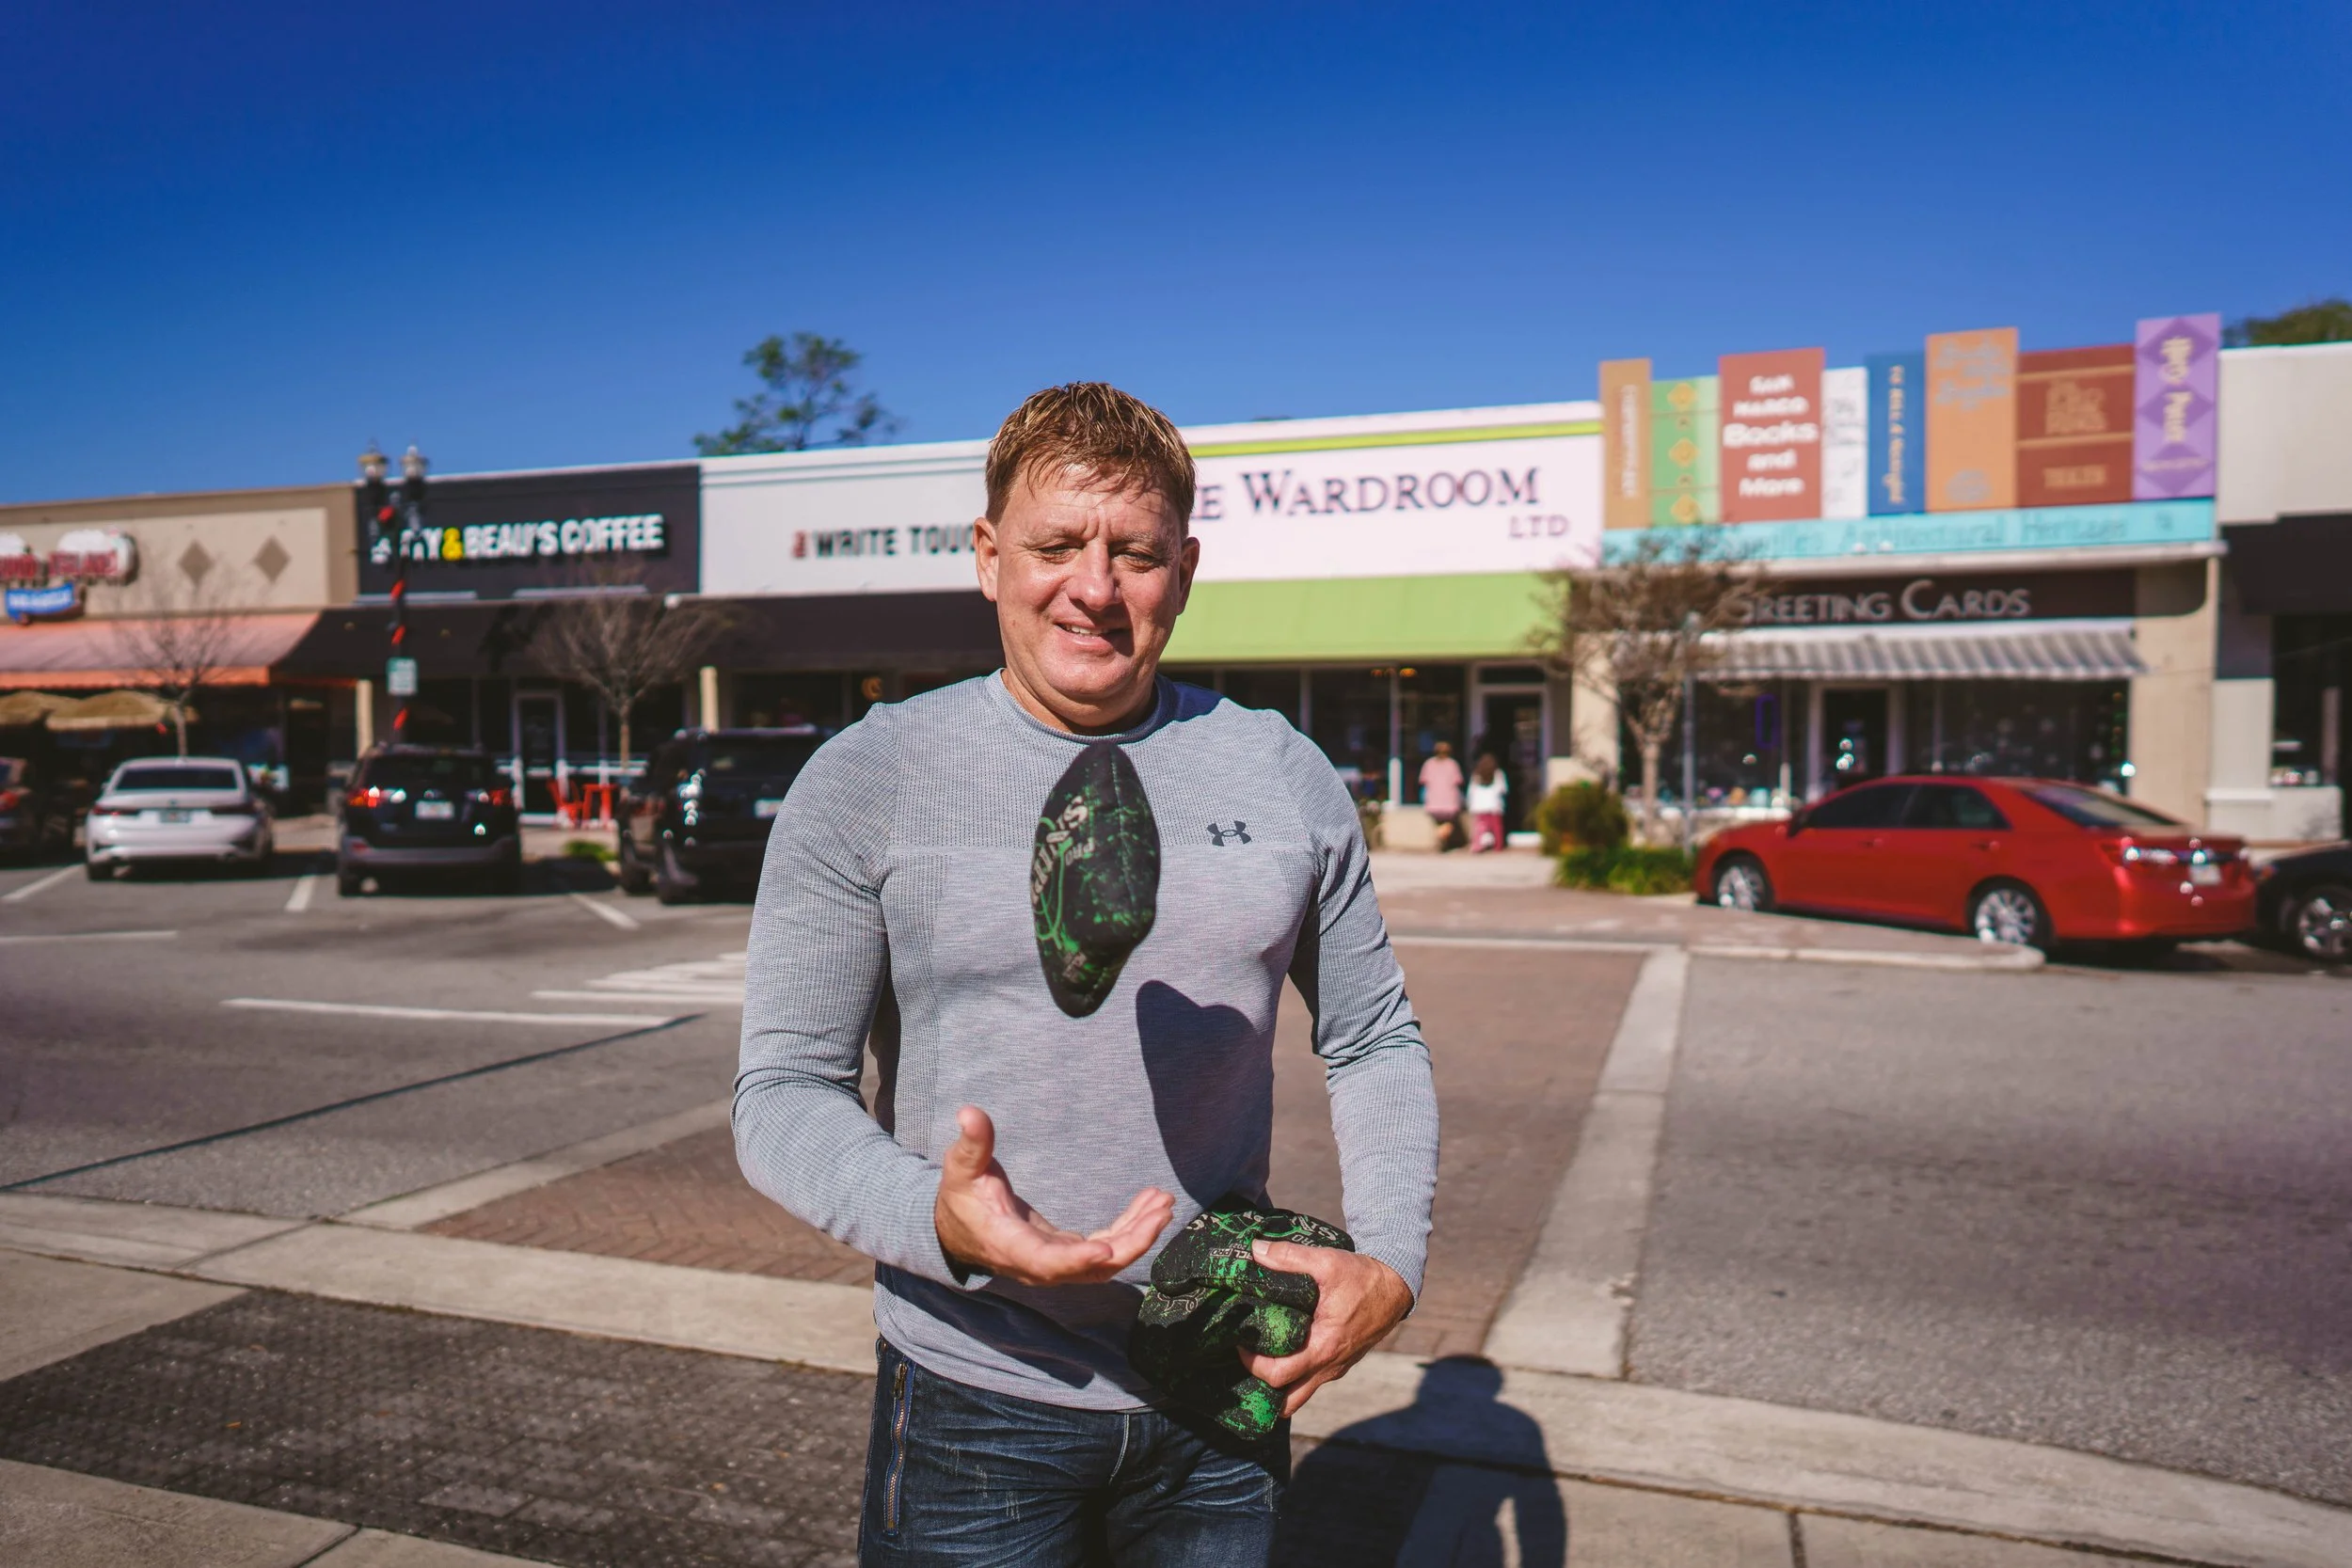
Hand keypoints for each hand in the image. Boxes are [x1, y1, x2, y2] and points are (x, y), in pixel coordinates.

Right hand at [934, 1106, 1172, 1285]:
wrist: (957, 1231)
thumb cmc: (961, 1198)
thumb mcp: (962, 1169)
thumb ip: (972, 1144)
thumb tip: (969, 1112)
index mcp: (1011, 1245)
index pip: (1047, 1261)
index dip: (1077, 1260)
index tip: (1107, 1250)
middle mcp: (1038, 1263)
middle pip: (1091, 1268)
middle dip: (1131, 1242)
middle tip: (1161, 1211)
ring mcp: (1056, 1262)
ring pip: (1105, 1261)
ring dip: (1138, 1235)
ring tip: (1164, 1202)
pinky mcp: (1067, 1253)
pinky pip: (1106, 1249)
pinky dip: (1130, 1229)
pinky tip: (1149, 1205)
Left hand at [1238, 1240, 1412, 1416]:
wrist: (1396, 1286)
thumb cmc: (1362, 1277)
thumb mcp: (1326, 1262)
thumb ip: (1289, 1257)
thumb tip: (1254, 1250)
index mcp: (1323, 1347)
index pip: (1278, 1375)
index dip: (1252, 1363)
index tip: (1242, 1342)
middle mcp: (1329, 1366)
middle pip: (1287, 1402)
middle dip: (1262, 1385)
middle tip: (1249, 1357)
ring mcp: (1336, 1368)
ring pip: (1300, 1396)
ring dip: (1279, 1387)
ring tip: (1262, 1362)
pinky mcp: (1340, 1363)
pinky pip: (1312, 1382)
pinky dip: (1294, 1378)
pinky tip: (1283, 1354)